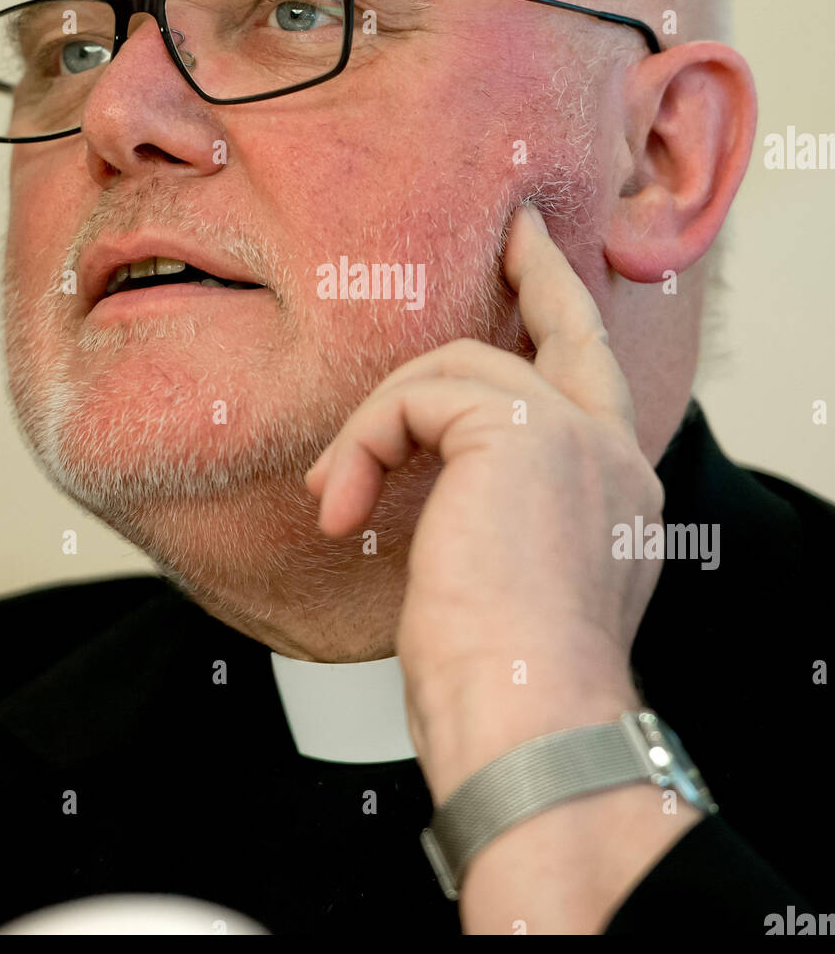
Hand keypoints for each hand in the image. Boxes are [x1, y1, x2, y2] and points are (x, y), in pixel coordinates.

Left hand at [304, 203, 664, 803]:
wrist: (529, 721)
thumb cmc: (503, 680)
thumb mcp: (507, 580)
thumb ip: (494, 514)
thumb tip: (430, 492)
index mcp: (617, 495)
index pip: (593, 386)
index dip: (565, 323)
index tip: (538, 271)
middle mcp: (614, 454)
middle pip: (571, 330)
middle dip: (542, 273)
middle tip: (516, 233)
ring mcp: (577, 436)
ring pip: (458, 366)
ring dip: (379, 425)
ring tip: (336, 495)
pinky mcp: (524, 430)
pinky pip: (416, 398)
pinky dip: (365, 443)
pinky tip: (342, 508)